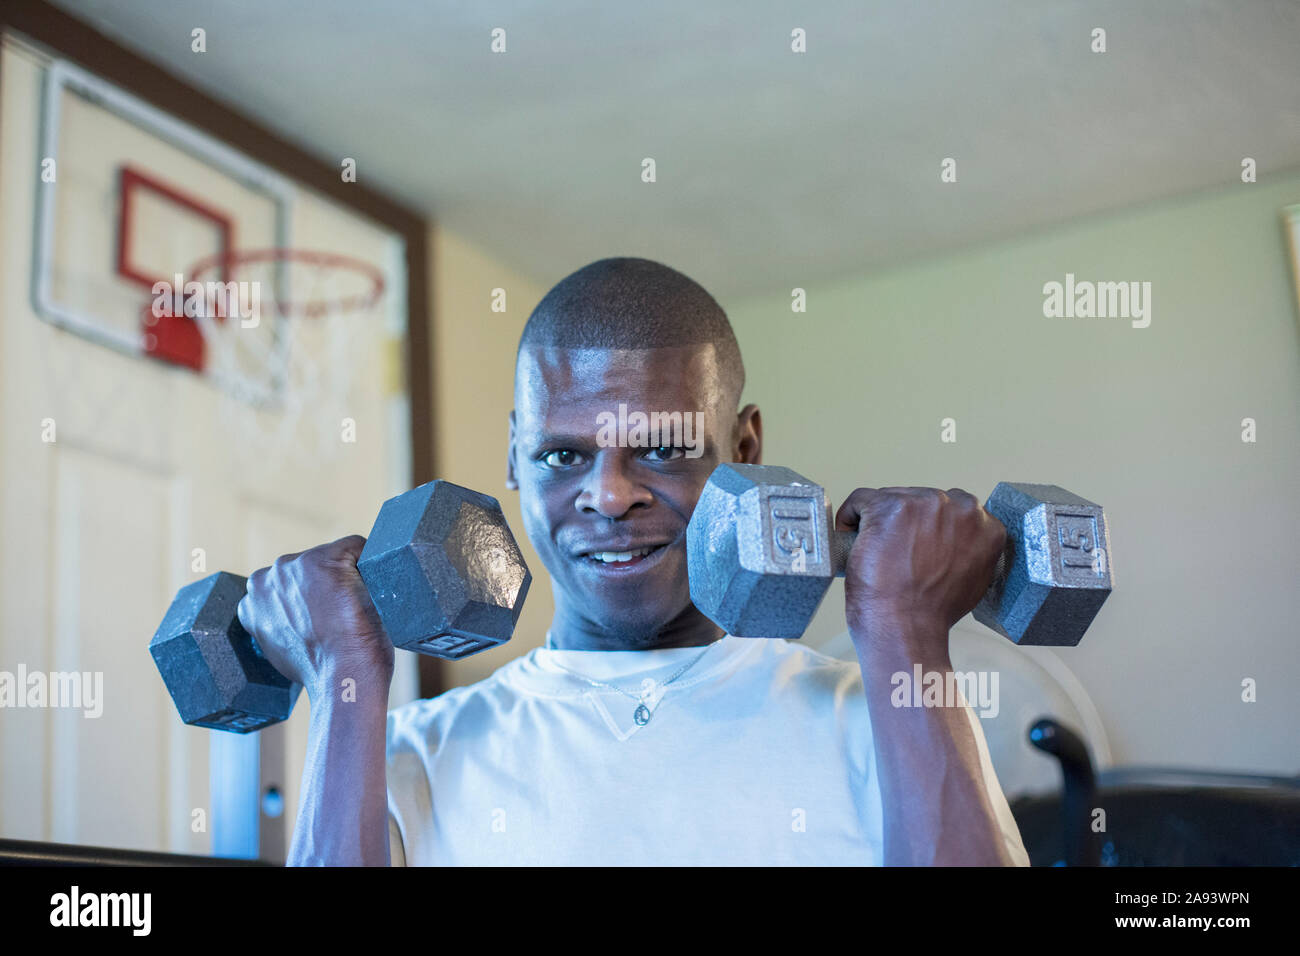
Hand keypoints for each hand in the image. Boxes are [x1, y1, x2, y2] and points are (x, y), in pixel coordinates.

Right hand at [236, 535, 393, 702]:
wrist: (341, 679)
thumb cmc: (321, 672)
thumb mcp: (283, 648)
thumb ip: (282, 623)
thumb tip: (297, 617)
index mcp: (252, 600)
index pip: (289, 586)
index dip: (314, 601)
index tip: (327, 621)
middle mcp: (267, 577)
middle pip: (308, 569)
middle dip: (327, 585)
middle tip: (342, 617)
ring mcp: (296, 567)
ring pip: (332, 558)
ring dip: (346, 576)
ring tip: (354, 610)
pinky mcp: (326, 560)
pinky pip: (356, 547)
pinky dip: (369, 563)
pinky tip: (372, 592)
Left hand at [836, 487, 1005, 658]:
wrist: (908, 628)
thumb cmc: (933, 614)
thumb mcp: (972, 580)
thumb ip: (969, 551)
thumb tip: (953, 544)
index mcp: (986, 526)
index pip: (952, 510)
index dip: (929, 528)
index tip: (915, 544)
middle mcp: (961, 508)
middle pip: (921, 500)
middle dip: (906, 524)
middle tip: (893, 554)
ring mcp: (924, 504)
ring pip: (892, 498)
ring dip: (880, 521)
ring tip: (874, 553)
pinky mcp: (889, 507)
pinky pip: (861, 500)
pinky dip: (850, 519)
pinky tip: (852, 541)